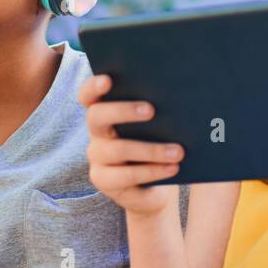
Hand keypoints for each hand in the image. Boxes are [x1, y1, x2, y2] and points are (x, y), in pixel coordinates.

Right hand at [81, 74, 181, 214]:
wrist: (156, 188)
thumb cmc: (159, 146)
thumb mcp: (159, 127)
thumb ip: (159, 110)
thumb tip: (177, 95)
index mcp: (106, 112)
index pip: (89, 95)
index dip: (93, 87)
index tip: (108, 80)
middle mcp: (97, 132)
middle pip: (96, 117)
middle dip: (123, 111)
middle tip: (151, 110)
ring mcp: (97, 157)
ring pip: (118, 149)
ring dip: (150, 149)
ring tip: (178, 151)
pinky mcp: (104, 180)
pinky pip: (126, 175)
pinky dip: (152, 171)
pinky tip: (173, 167)